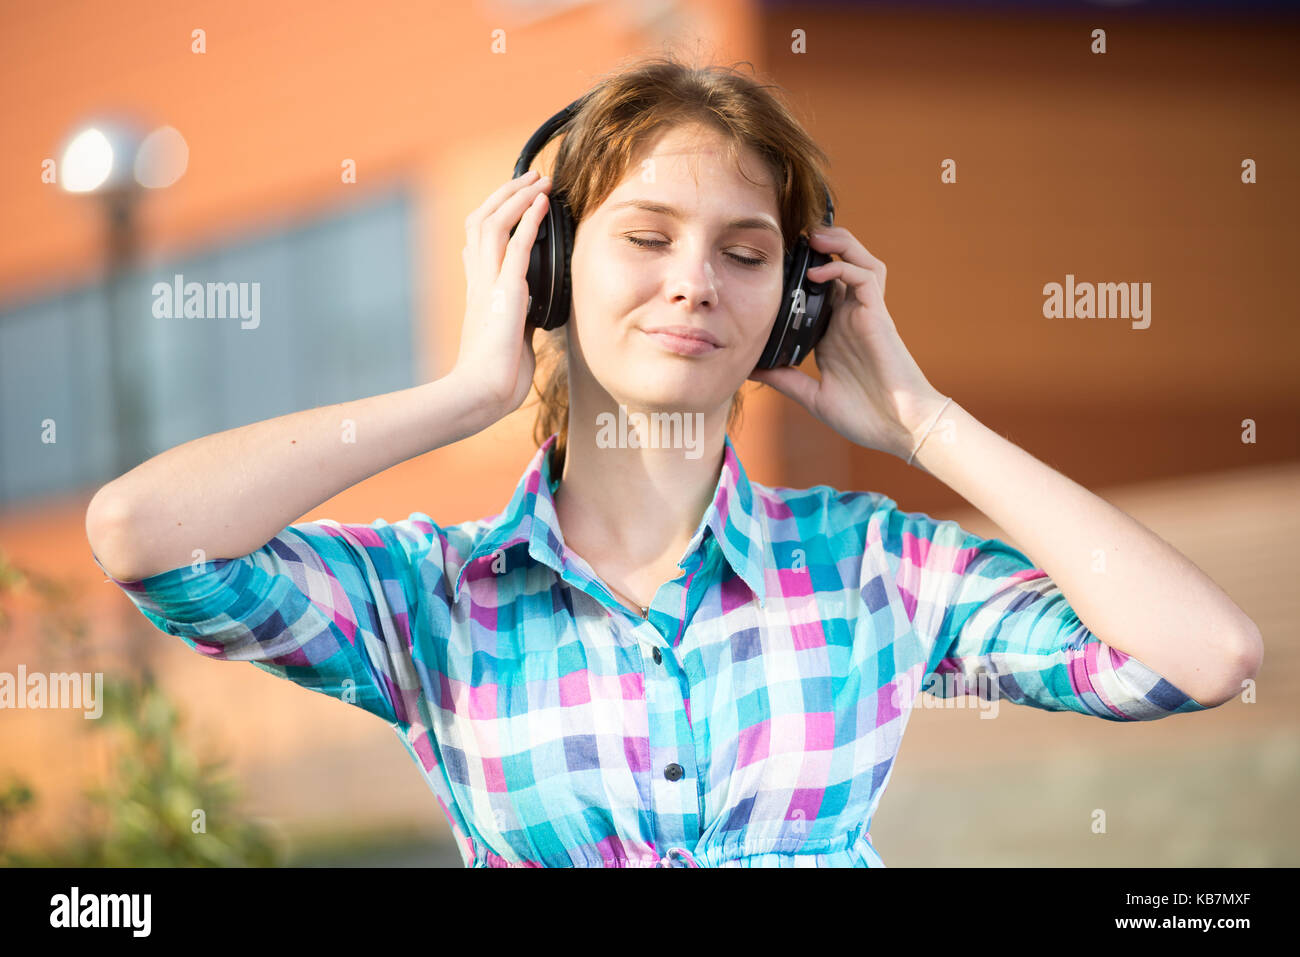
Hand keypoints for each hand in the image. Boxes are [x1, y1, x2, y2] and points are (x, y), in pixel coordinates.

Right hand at [452, 170, 552, 413]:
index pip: (479, 243)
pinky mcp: (504, 291)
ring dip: (517, 197)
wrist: (482, 393)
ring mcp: (488, 284)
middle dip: (505, 195)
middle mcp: (480, 281)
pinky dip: (528, 219)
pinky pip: (515, 245)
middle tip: (531, 177)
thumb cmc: (497, 377)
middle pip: (481, 221)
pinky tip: (541, 201)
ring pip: (492, 223)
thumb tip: (534, 315)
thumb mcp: (514, 339)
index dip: (495, 216)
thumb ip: (521, 319)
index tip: (517, 201)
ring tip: (538, 179)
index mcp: (480, 292)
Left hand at [747, 225, 948, 461]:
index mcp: (834, 332)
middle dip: (821, 245)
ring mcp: (866, 314)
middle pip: (842, 264)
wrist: (898, 429)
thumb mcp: (813, 396)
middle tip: (792, 237)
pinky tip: (819, 271)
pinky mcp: (879, 316)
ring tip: (811, 236)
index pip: (819, 288)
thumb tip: (750, 371)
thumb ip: (785, 379)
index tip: (773, 263)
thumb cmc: (864, 415)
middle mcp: (850, 317)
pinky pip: (866, 277)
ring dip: (838, 243)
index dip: (800, 270)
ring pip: (859, 260)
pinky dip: (843, 266)